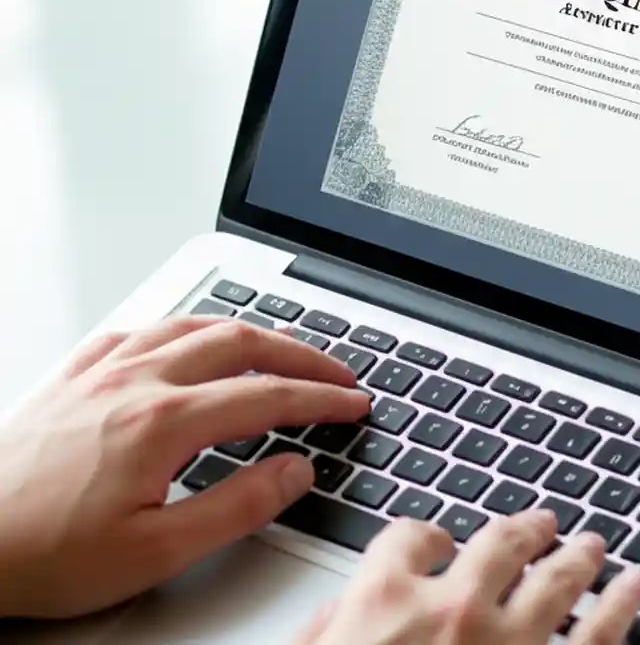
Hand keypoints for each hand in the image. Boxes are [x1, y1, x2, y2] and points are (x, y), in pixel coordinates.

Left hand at [0, 317, 369, 617]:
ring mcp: (99, 374)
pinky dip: (180, 330)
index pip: (268, 396)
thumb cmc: (44, 554)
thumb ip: (238, 507)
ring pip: (191, 325)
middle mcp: (133, 384)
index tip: (353, 403)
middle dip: (300, 352)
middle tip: (335, 371)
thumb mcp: (156, 552)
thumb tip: (293, 472)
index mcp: (162, 423)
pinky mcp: (70, 378)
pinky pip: (138, 331)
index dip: (322, 398)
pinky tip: (187, 343)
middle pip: (239, 342)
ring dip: (248, 332)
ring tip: (280, 348)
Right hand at [296, 511, 639, 644]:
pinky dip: (621, 606)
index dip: (424, 535)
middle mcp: (454, 610)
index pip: (408, 538)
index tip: (436, 540)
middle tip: (542, 524)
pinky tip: (633, 589)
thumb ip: (326, 633)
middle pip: (498, 546)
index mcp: (385, 601)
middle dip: (523, 531)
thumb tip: (338, 612)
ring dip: (578, 557)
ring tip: (592, 547)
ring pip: (558, 579)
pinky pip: (598, 635)